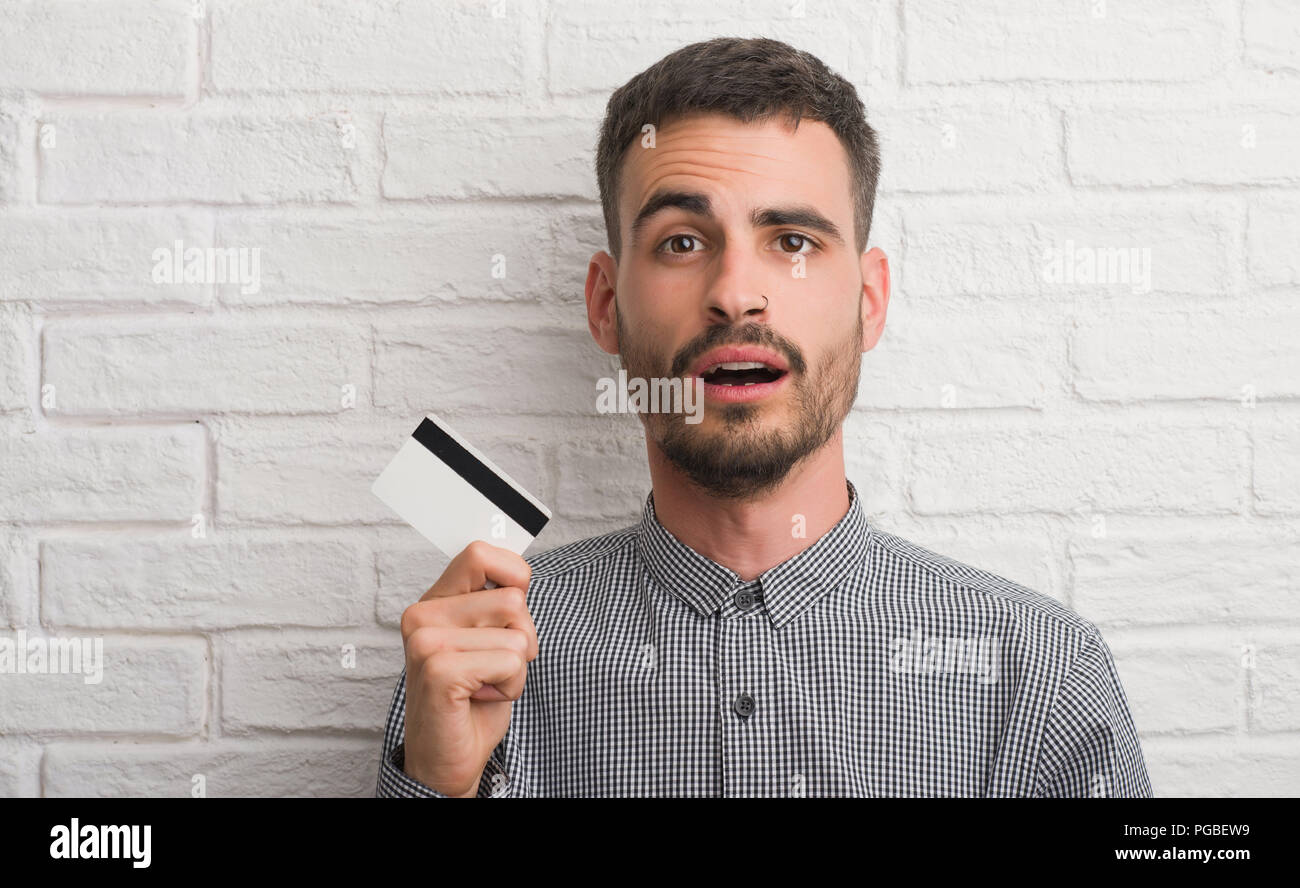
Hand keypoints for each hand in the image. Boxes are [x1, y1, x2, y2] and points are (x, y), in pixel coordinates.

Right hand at [400, 540, 536, 796]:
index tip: (511, 610)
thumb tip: (520, 574)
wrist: (447, 758)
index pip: (480, 554)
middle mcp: (422, 615)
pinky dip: (510, 686)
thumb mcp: (488, 639)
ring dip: (515, 667)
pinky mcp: (440, 669)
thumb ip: (496, 603)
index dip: (513, 575)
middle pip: (513, 600)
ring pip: (518, 634)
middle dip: (521, 639)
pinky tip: (480, 697)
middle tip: (492, 667)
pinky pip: (512, 661)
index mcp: (434, 601)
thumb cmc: (471, 699)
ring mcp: (427, 641)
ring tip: (484, 684)